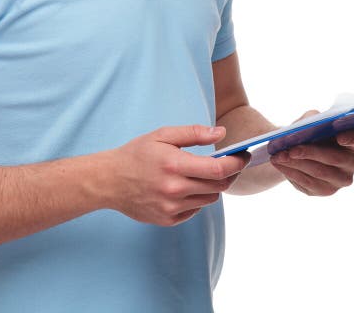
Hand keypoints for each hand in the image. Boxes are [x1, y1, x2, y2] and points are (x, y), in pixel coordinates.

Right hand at [106, 125, 249, 225]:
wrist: (110, 181)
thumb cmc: (136, 154)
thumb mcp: (162, 135)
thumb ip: (194, 133)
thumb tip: (221, 133)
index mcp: (175, 165)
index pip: (218, 169)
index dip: (236, 162)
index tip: (243, 156)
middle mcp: (175, 190)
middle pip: (219, 185)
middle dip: (229, 173)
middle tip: (228, 162)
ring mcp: (172, 208)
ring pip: (210, 198)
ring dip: (212, 185)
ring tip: (200, 173)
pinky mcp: (168, 220)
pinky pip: (196, 209)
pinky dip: (197, 198)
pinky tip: (184, 187)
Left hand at [269, 110, 353, 195]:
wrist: (300, 148)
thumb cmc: (311, 130)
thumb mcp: (312, 120)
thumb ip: (312, 120)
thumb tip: (305, 128)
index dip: (352, 138)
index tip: (339, 136)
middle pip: (335, 159)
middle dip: (310, 153)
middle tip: (290, 149)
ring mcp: (342, 179)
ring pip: (319, 172)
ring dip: (296, 163)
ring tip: (277, 156)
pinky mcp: (327, 190)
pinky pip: (308, 183)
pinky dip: (291, 172)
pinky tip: (279, 164)